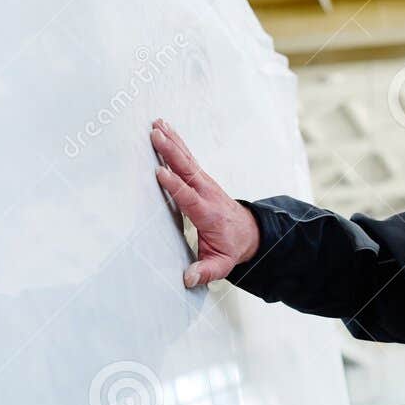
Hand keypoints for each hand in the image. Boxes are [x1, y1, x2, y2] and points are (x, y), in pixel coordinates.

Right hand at [149, 118, 260, 287]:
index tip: (159, 172)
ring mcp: (205, 183)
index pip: (188, 198)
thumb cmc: (230, 248)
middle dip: (171, 152)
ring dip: (172, 142)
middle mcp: (207, 193)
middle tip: (155, 135)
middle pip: (187, 170)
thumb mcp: (221, 265)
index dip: (174, 186)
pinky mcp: (202, 178)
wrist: (249, 233)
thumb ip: (205, 271)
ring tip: (156, 125)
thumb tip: (188, 279)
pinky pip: (188, 158)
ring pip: (187, 159)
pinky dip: (176, 143)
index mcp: (208, 214)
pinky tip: (165, 129)